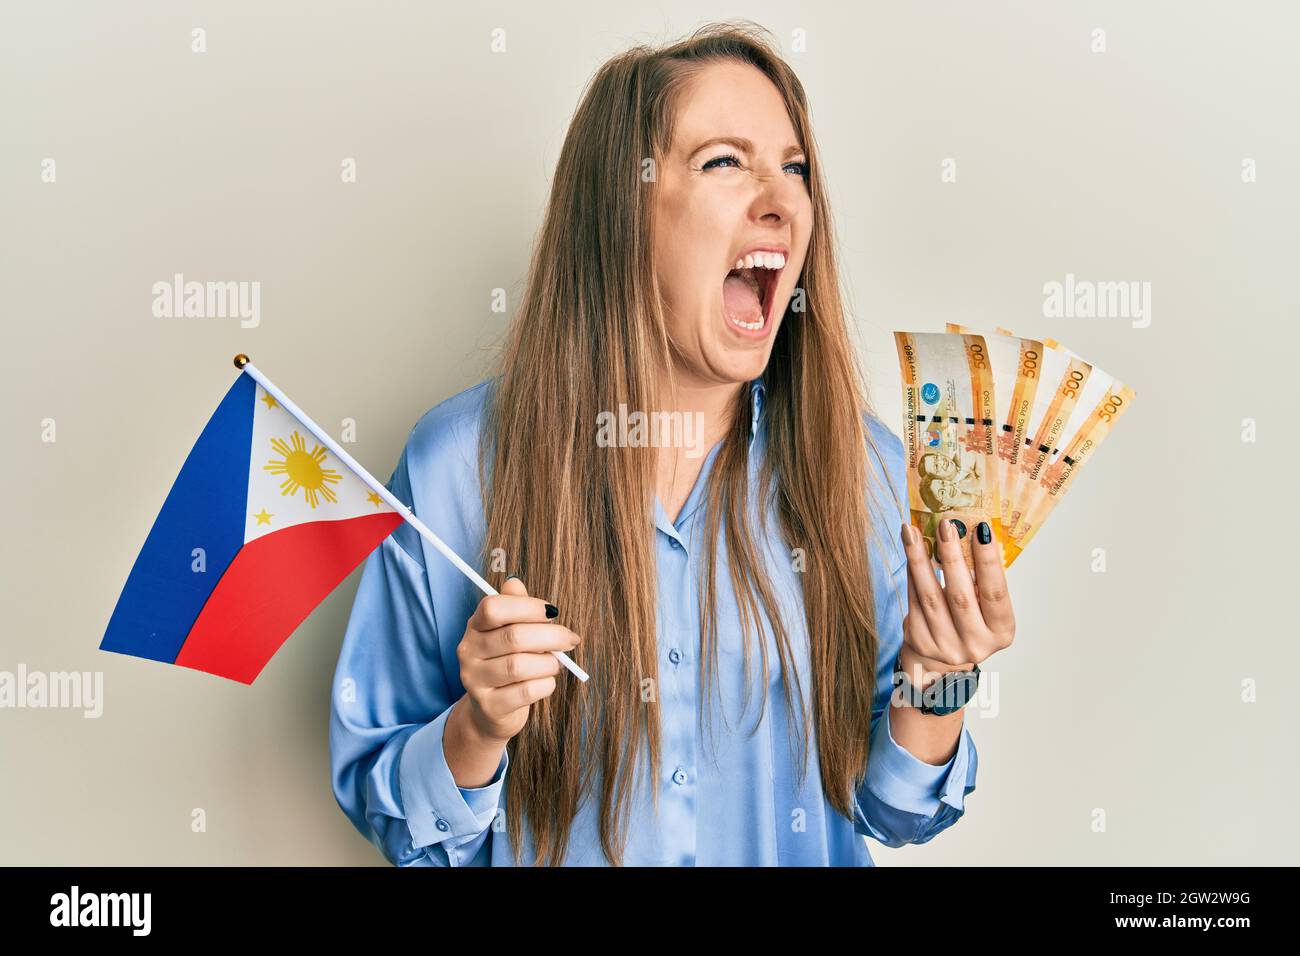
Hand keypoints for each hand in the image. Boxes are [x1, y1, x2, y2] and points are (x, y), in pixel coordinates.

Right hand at [455, 575, 580, 743]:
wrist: (491, 710)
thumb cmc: (507, 662)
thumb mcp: (509, 632)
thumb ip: (514, 607)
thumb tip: (514, 582)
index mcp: (475, 627)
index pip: (493, 608)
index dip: (528, 607)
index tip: (552, 613)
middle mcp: (469, 652)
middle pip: (513, 637)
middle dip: (551, 636)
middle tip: (571, 640)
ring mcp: (475, 681)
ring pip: (520, 666)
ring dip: (549, 663)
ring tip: (556, 663)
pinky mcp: (490, 706)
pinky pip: (526, 691)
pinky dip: (546, 684)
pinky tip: (546, 681)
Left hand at [898, 519, 1015, 683]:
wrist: (945, 653)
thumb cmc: (971, 618)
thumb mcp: (986, 605)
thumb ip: (980, 579)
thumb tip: (967, 532)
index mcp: (1001, 632)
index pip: (995, 592)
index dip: (988, 560)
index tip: (981, 528)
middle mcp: (976, 644)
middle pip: (960, 594)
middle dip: (951, 555)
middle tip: (945, 524)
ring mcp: (946, 647)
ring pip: (930, 596)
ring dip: (920, 558)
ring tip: (913, 531)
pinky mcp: (921, 642)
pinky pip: (914, 601)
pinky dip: (912, 573)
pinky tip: (910, 550)